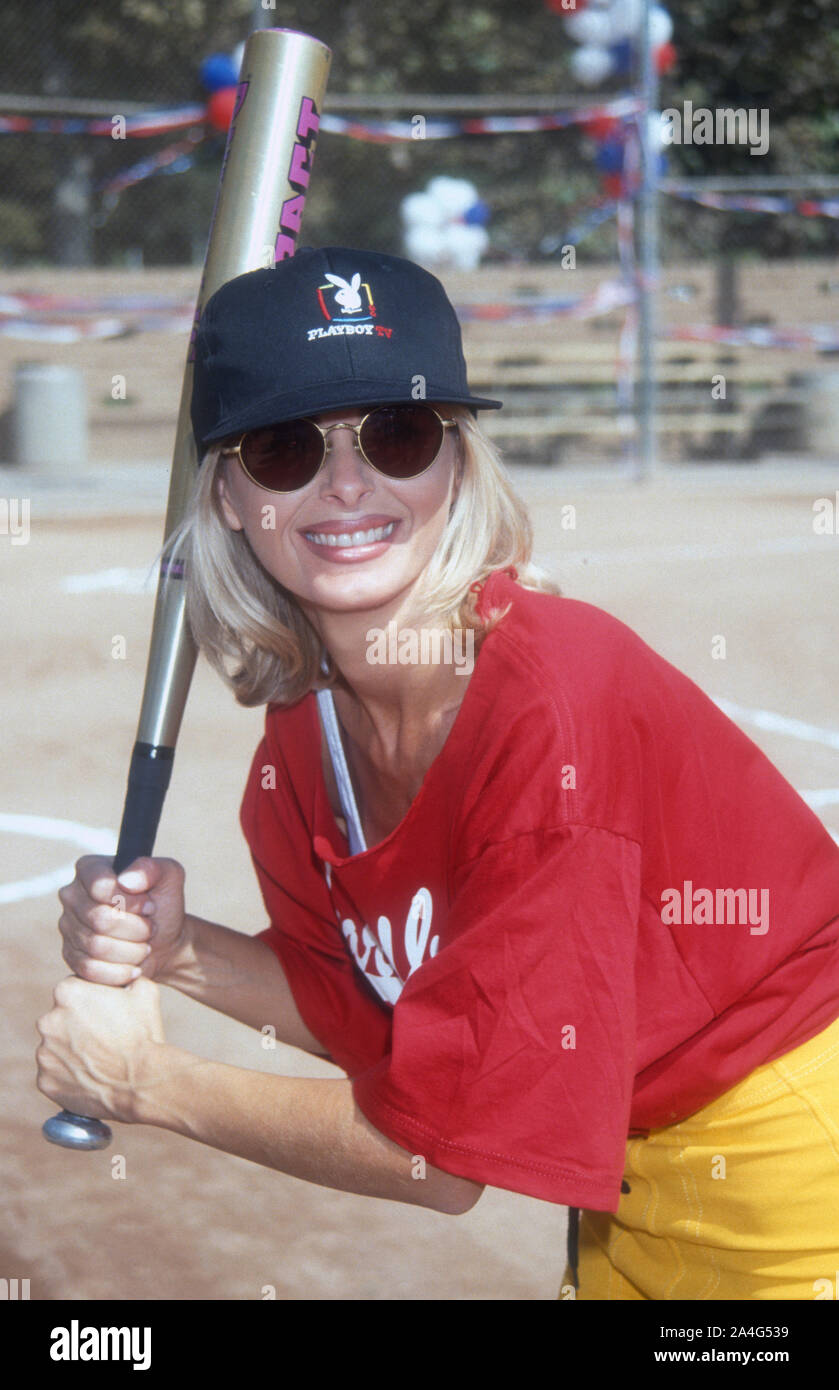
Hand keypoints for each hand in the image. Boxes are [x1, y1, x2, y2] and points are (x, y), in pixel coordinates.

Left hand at [36, 975, 165, 1124]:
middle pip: (61, 1018)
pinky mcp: (45, 1081)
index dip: (92, 1001)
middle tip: (105, 1037)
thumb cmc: (144, 1035)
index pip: (74, 990)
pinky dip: (69, 1075)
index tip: (106, 1013)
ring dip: (73, 1050)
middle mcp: (47, 1020)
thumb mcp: (144, 991)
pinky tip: (92, 1076)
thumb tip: (125, 974)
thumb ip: (126, 976)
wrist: (142, 1083)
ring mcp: (44, 1053)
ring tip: (100, 1059)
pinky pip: (55, 1074)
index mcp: (67, 992)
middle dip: (79, 1025)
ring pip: (57, 1047)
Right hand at [58, 855, 187, 985]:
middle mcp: (72, 895)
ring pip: (96, 946)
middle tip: (150, 928)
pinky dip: (119, 972)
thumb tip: (126, 880)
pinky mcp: (70, 955)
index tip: (149, 906)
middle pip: (99, 919)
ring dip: (131, 951)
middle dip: (135, 929)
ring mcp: (67, 926)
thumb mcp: (169, 876)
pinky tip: (134, 967)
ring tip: (144, 946)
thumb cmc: (163, 904)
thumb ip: (151, 869)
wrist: (164, 941)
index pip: (100, 886)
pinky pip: (90, 969)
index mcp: (89, 869)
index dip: (130, 901)